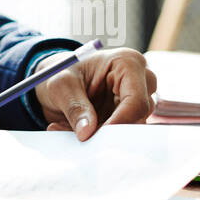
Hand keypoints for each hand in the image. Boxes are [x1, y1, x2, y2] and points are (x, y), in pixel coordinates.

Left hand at [33, 47, 157, 140]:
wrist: (59, 80)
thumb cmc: (62, 72)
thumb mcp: (61, 85)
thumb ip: (75, 107)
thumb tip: (87, 132)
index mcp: (127, 62)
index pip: (136, 100)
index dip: (120, 121)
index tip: (98, 135)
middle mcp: (140, 80)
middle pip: (139, 116)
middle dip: (111, 130)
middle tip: (84, 136)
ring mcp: (138, 98)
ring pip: (131, 127)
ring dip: (103, 134)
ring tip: (74, 129)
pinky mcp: (131, 114)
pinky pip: (123, 133)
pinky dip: (101, 136)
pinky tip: (80, 130)